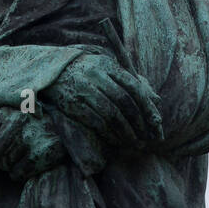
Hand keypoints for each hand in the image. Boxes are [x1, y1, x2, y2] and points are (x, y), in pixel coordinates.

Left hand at [0, 107, 65, 190]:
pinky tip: (30, 161)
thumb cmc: (28, 125)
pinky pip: (18, 173)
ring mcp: (29, 137)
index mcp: (2, 114)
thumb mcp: (7, 118)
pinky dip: (19, 172)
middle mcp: (15, 123)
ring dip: (7, 166)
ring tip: (21, 154)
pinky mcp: (42, 152)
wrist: (65, 125)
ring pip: (4, 165)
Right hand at [41, 53, 162, 147]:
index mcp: (108, 65)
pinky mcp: (71, 103)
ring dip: (125, 131)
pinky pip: (95, 121)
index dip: (148, 108)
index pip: (134, 87)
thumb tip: (156, 100)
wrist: (51, 72)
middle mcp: (96, 74)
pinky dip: (108, 133)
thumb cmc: (86, 72)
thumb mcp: (107, 69)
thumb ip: (129, 82)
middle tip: (146, 138)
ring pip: (110, 114)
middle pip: (124, 102)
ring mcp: (82, 89)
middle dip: (138, 123)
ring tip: (133, 142)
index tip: (157, 124)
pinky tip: (116, 140)